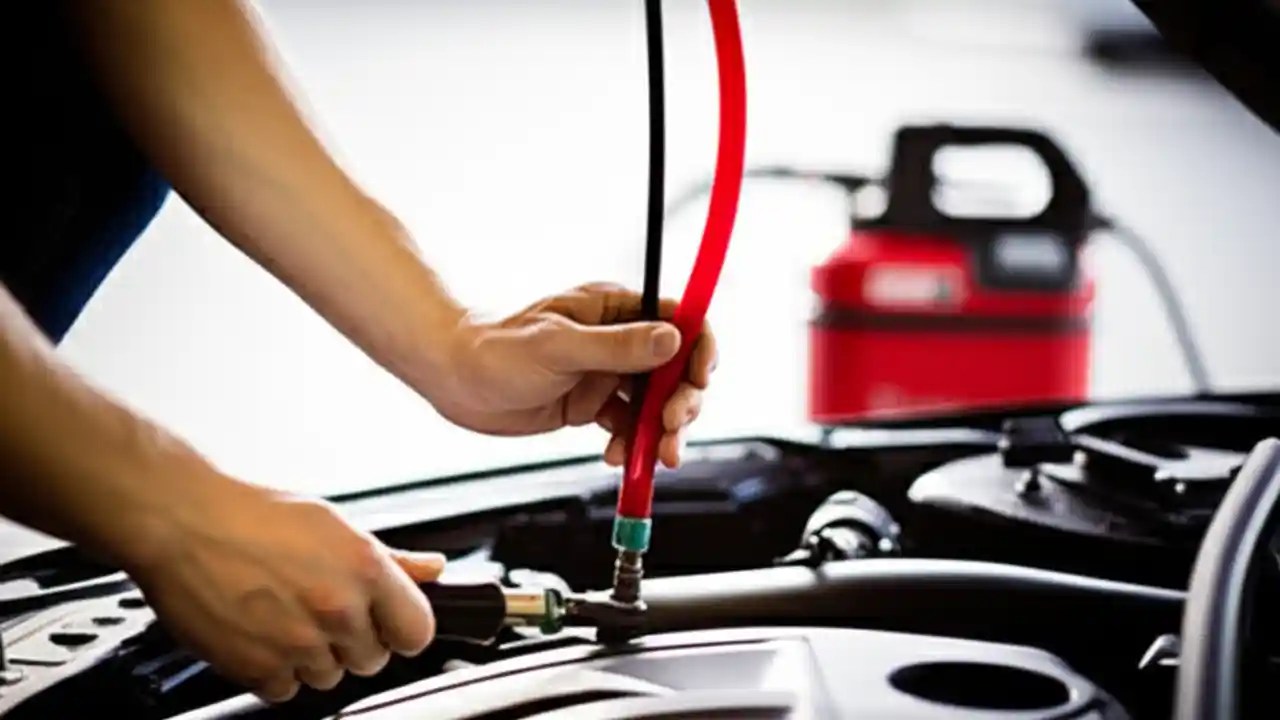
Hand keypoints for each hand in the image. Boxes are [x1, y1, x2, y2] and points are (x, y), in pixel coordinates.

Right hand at [126, 479, 444, 702]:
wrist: (182, 524)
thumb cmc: (254, 516)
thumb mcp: (334, 524)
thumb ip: (391, 557)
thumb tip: (433, 569)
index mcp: (365, 569)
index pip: (418, 632)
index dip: (402, 628)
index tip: (387, 621)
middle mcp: (337, 609)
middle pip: (374, 659)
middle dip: (355, 640)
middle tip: (322, 609)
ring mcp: (299, 643)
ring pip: (331, 677)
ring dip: (315, 656)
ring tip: (287, 615)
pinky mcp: (258, 668)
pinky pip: (288, 690)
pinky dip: (277, 670)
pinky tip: (264, 633)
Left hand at [432, 283, 716, 467]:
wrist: (454, 380)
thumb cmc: (496, 350)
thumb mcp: (560, 346)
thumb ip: (618, 346)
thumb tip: (671, 340)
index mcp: (615, 309)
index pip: (680, 320)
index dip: (698, 349)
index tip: (699, 379)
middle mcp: (618, 339)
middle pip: (676, 369)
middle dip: (682, 402)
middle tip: (671, 429)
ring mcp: (607, 373)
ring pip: (656, 403)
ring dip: (661, 431)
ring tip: (654, 456)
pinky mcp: (593, 404)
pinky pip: (629, 426)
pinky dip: (631, 444)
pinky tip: (617, 456)